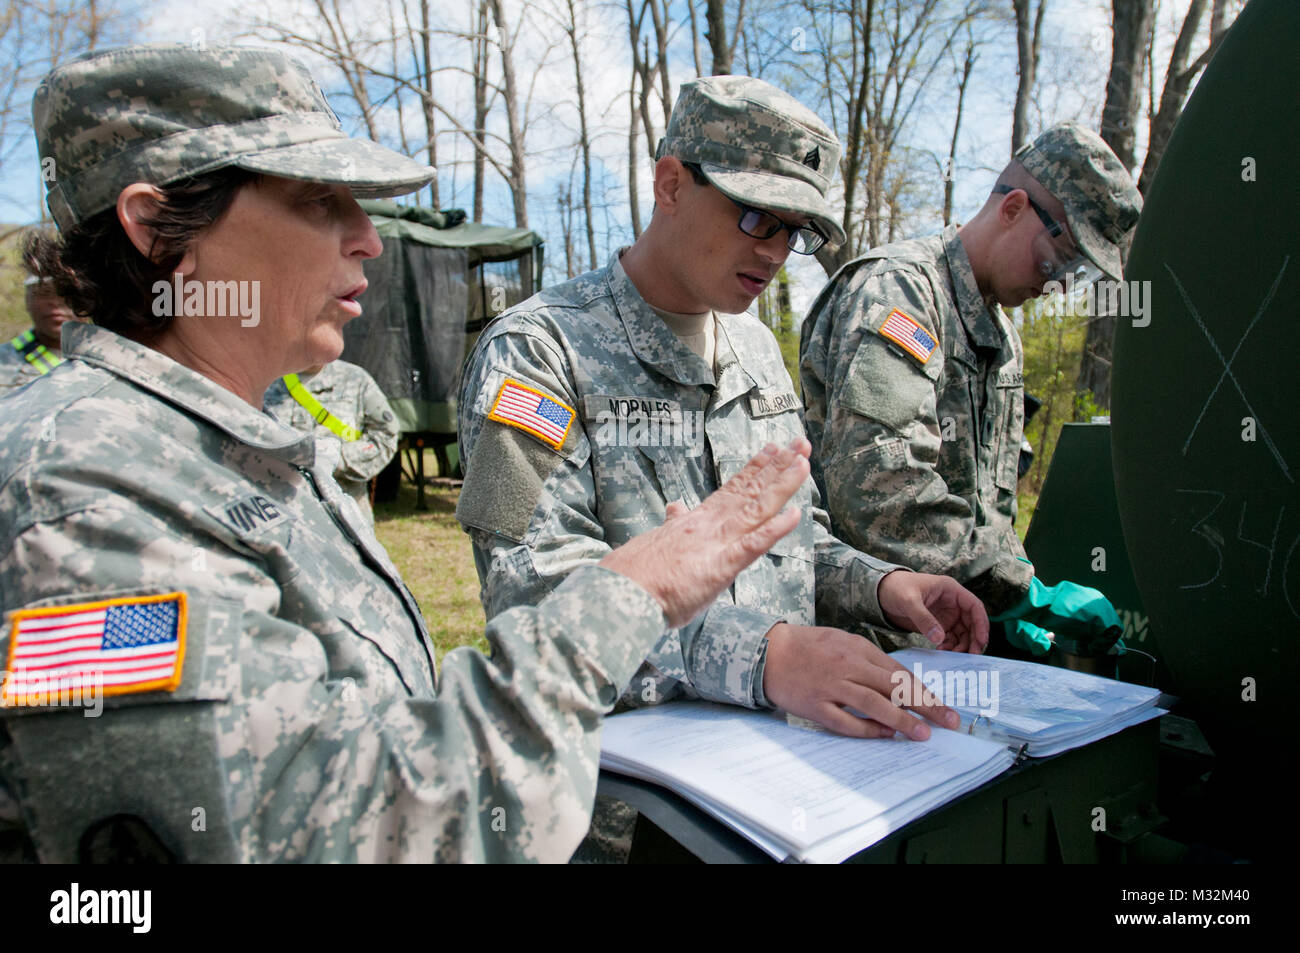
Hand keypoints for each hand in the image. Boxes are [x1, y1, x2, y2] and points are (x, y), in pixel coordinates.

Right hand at [600, 439, 809, 628]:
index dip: (755, 469)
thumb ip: (672, 524)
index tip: (773, 449)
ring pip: (756, 509)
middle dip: (778, 467)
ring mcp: (715, 544)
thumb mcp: (657, 542)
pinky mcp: (719, 568)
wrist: (619, 593)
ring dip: (782, 485)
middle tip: (801, 443)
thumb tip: (676, 507)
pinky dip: (775, 530)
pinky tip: (795, 514)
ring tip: (804, 463)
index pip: (732, 489)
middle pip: (750, 491)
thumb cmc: (635, 574)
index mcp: (696, 522)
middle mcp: (709, 525)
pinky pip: (752, 546)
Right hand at [762, 623, 959, 739]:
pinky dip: (868, 729)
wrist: (768, 652)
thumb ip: (869, 660)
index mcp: (857, 648)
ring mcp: (832, 686)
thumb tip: (898, 683)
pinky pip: (846, 721)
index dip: (924, 690)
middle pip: (894, 687)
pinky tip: (885, 736)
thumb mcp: (842, 641)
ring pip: (874, 704)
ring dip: (902, 720)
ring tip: (924, 734)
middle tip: (950, 722)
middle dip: (926, 705)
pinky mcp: (816, 706)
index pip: (899, 672)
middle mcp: (848, 666)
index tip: (944, 706)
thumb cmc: (808, 647)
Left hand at [877, 570, 988, 653]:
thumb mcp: (909, 601)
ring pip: (963, 633)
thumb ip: (924, 619)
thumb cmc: (896, 588)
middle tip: (971, 655)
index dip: (981, 624)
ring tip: (951, 654)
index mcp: (950, 590)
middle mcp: (952, 602)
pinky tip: (941, 650)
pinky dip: (950, 646)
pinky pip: (950, 637)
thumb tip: (940, 638)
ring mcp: (946, 614)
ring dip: (961, 645)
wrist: (880, 593)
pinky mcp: (937, 624)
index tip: (981, 641)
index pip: (974, 607)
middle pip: (972, 623)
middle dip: (973, 639)